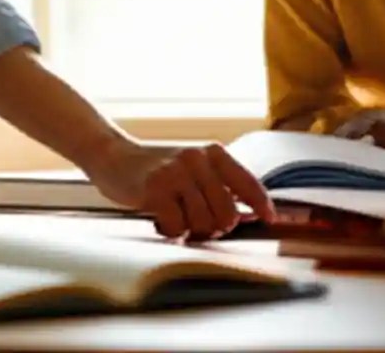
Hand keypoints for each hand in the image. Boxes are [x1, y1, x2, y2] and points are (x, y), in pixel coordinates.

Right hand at [85, 141, 274, 240]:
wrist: (114, 156)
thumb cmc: (158, 170)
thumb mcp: (194, 169)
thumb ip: (219, 186)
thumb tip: (248, 215)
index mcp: (214, 153)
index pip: (248, 182)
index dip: (262, 204)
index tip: (271, 219)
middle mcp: (198, 159)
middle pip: (227, 212)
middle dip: (216, 226)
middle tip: (198, 224)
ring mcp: (176, 173)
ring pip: (203, 221)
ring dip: (191, 229)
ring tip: (177, 217)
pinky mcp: (155, 188)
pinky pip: (177, 226)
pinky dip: (171, 231)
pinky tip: (161, 219)